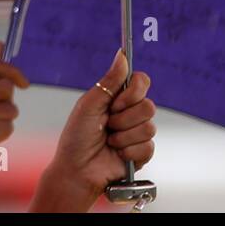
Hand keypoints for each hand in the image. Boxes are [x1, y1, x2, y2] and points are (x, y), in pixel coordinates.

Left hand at [29, 49, 155, 211]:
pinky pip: (148, 146)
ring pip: (149, 127)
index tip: (115, 102)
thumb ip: (109, 80)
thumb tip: (122, 54)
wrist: (76, 171)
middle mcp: (131, 113)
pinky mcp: (142, 153)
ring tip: (109, 141)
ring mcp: (138, 133)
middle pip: (148, 105)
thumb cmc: (76, 138)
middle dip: (123, 118)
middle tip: (107, 125)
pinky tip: (116, 154)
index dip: (133, 92)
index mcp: (118, 98)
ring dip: (123, 136)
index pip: (141, 82)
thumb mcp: (89, 105)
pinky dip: (128, 151)